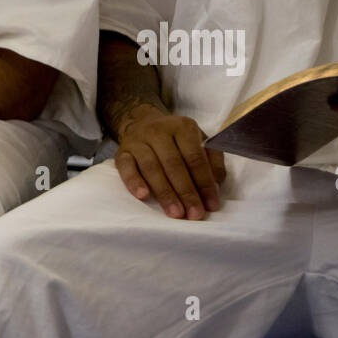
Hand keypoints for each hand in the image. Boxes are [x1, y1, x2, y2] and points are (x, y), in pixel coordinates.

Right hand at [115, 105, 224, 219]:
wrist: (141, 123)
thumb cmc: (175, 139)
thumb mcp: (198, 140)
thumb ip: (211, 159)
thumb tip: (216, 183)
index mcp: (183, 127)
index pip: (195, 158)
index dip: (204, 183)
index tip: (211, 205)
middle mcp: (159, 131)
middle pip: (174, 165)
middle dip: (186, 192)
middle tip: (194, 214)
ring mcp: (138, 141)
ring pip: (151, 168)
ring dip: (164, 193)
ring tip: (175, 212)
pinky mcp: (121, 152)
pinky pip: (126, 168)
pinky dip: (134, 182)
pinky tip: (143, 196)